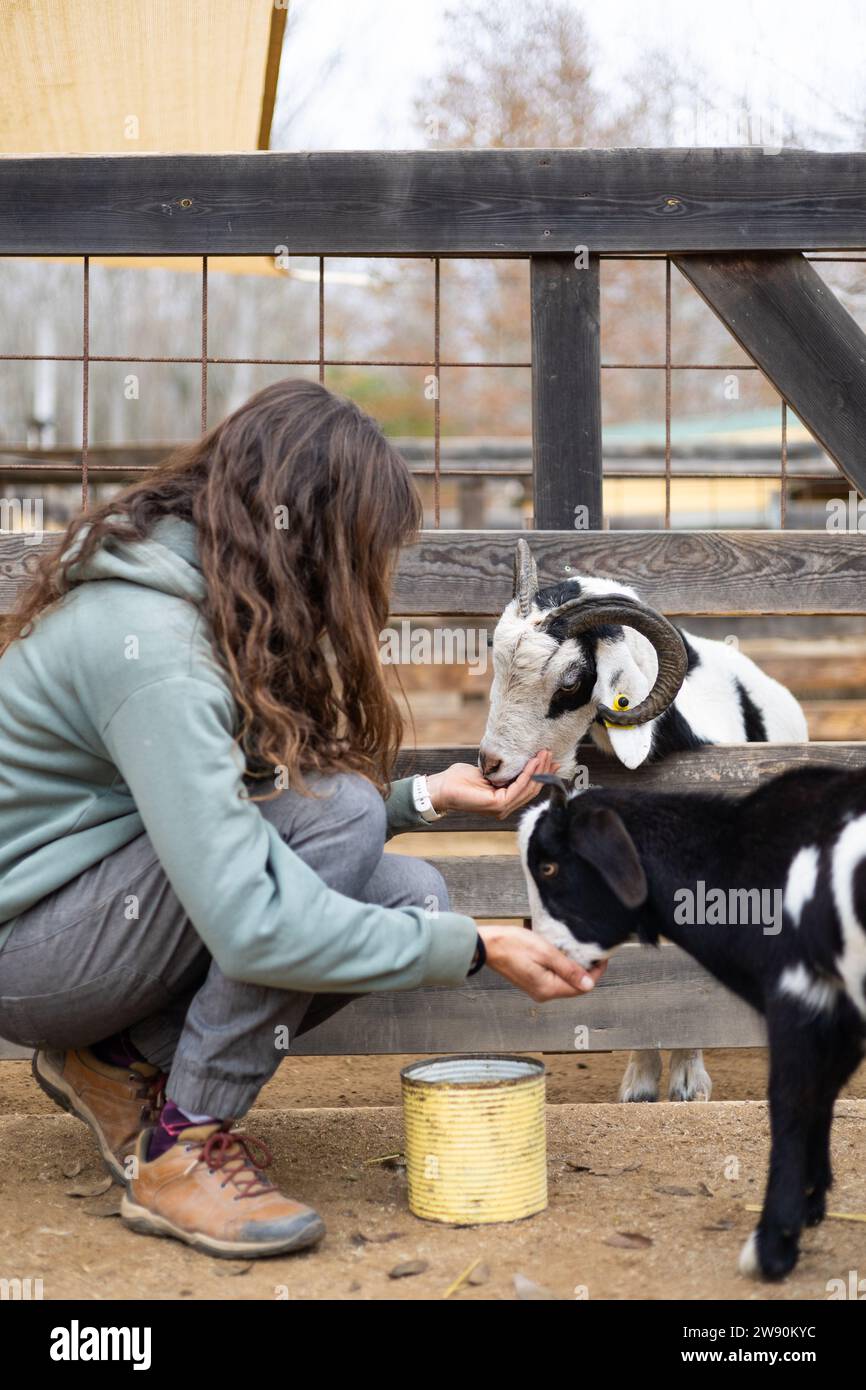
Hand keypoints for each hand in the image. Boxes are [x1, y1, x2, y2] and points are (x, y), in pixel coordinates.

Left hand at [426, 751, 557, 820]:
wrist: (443, 786)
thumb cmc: (461, 779)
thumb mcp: (489, 772)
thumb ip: (506, 771)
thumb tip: (521, 760)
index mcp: (504, 801)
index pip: (528, 788)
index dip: (541, 774)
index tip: (551, 760)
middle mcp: (505, 807)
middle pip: (531, 788)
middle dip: (543, 770)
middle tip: (550, 752)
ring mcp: (502, 808)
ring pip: (527, 788)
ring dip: (538, 770)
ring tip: (544, 754)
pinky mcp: (498, 805)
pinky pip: (518, 788)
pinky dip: (527, 774)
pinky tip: (532, 762)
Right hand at [478, 923, 607, 1001]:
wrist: (487, 945)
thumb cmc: (513, 945)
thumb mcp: (545, 953)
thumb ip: (568, 969)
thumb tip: (588, 984)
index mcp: (548, 989)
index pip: (582, 987)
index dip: (595, 972)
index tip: (602, 957)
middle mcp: (543, 993)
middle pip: (574, 985)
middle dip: (585, 969)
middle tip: (590, 950)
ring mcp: (537, 989)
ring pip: (564, 981)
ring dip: (573, 967)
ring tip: (576, 949)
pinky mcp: (532, 981)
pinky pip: (554, 977)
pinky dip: (561, 966)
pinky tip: (561, 953)